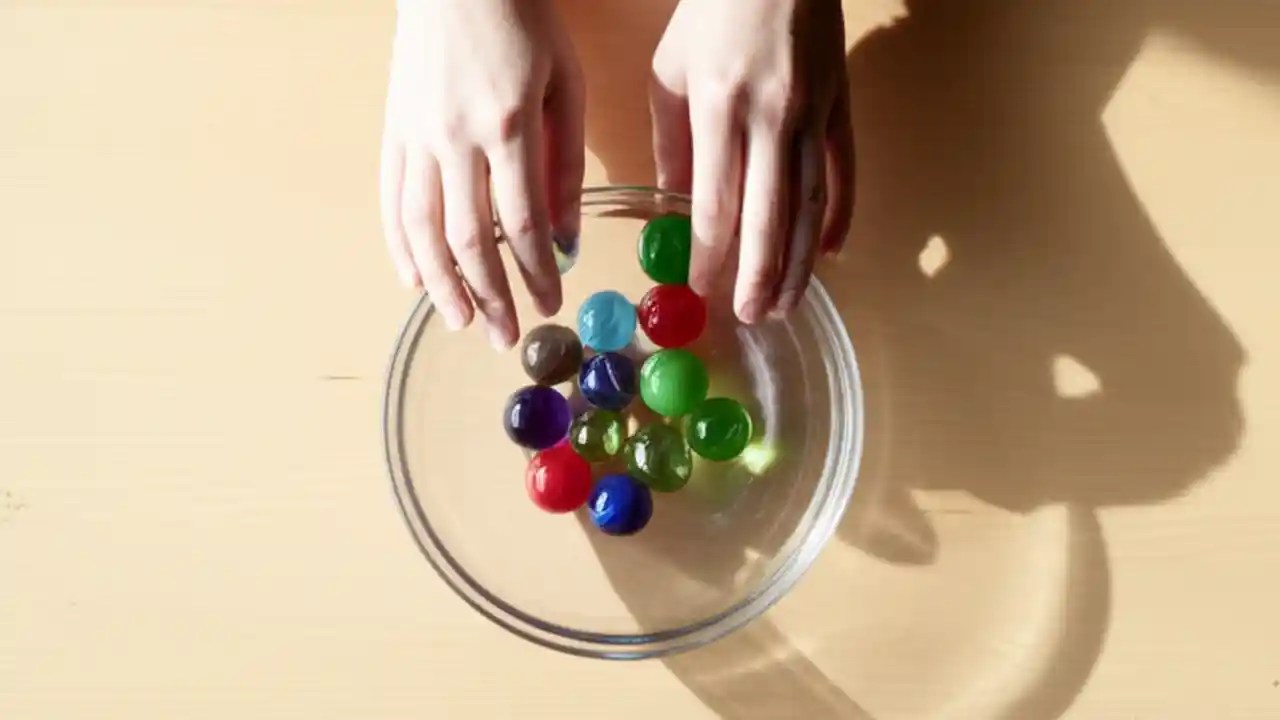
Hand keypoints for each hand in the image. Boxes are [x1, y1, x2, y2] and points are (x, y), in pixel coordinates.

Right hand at [381, 0, 583, 348]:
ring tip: (460, 321)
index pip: (522, 223)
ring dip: (441, 285)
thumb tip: (565, 238)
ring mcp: (415, 137)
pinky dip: (399, 246)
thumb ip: (566, 164)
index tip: (550, 305)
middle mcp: (454, 139)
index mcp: (507, 126)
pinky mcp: (392, 132)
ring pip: (422, 229)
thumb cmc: (524, 23)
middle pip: (469, 239)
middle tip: (505, 336)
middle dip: (490, 296)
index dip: (536, 273)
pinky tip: (412, 279)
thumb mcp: (566, 85)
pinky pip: (390, 200)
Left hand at [650, 0, 854, 322]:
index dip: (709, 255)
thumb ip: (673, 143)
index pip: (715, 203)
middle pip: (768, 217)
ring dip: (799, 263)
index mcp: (720, 107)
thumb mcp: (671, 72)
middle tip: (749, 317)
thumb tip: (672, 208)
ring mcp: (814, 115)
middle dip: (759, 276)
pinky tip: (829, 255)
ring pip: (810, 206)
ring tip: (787, 304)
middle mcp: (772, 117)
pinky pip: (845, 175)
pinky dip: (840, 218)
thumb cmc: (712, 14)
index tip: (699, 289)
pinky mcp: (843, 109)